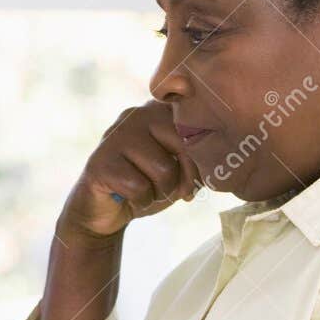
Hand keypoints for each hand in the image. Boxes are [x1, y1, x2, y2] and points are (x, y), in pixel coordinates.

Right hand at [59, 100, 202, 239]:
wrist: (104, 209)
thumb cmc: (146, 184)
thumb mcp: (179, 168)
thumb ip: (197, 156)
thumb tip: (218, 157)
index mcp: (158, 110)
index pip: (195, 127)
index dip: (200, 160)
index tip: (195, 180)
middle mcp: (136, 115)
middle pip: (182, 145)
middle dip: (185, 177)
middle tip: (179, 192)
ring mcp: (115, 136)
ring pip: (163, 169)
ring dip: (161, 191)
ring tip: (149, 191)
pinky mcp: (100, 162)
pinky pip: (138, 186)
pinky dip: (141, 200)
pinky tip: (129, 197)